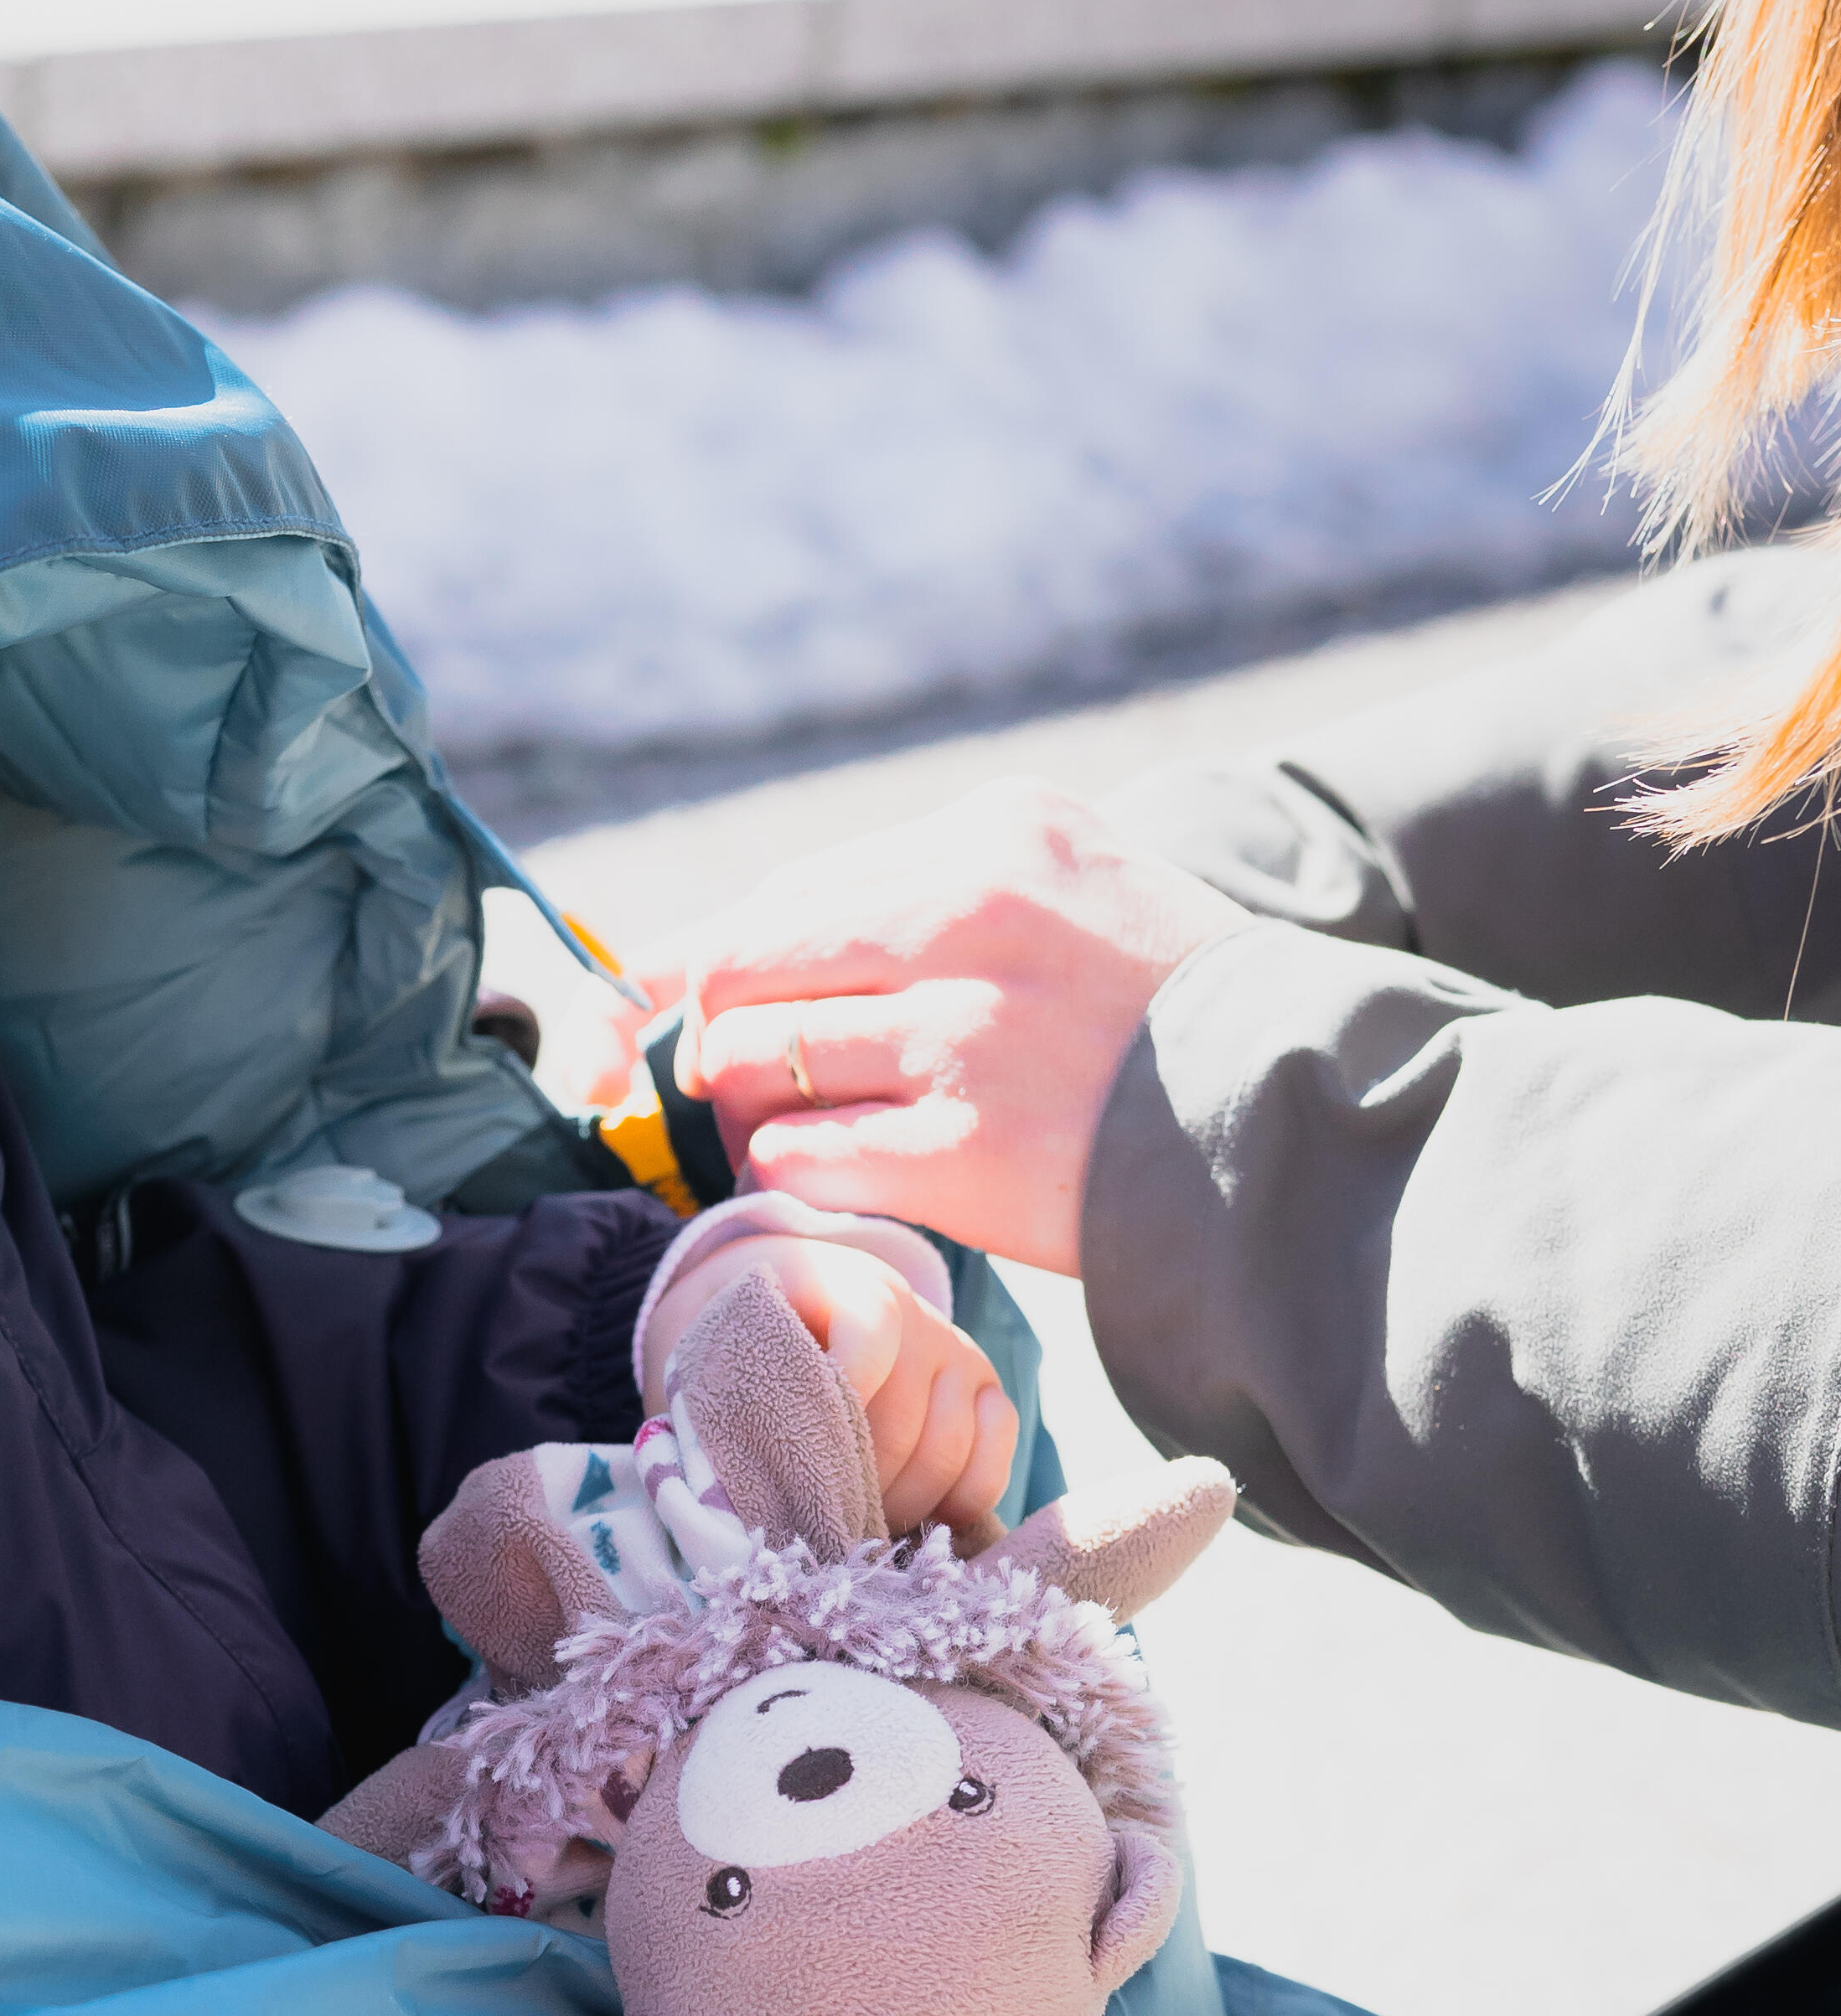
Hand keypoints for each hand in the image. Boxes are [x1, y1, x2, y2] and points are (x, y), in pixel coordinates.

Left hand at [669, 1236, 1017, 1537]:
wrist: (793, 1301)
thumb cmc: (743, 1337)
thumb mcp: (715, 1343)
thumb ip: (717, 1387)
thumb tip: (705, 1472)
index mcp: (851, 1286)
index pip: (872, 1341)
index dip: (843, 1407)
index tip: (798, 1465)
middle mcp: (921, 1315)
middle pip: (908, 1419)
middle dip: (858, 1485)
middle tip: (812, 1524)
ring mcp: (960, 1354)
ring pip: (952, 1450)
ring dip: (902, 1504)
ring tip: (850, 1529)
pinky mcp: (986, 1395)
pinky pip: (995, 1458)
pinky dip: (961, 1501)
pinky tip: (917, 1524)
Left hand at [682, 786, 1246, 1274]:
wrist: (1297, 1127)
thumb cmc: (1174, 1020)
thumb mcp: (1079, 890)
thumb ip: (945, 891)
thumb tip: (760, 944)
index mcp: (997, 835)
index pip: (795, 889)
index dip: (732, 963)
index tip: (718, 1010)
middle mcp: (973, 914)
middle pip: (749, 963)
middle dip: (725, 1031)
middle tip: (747, 1083)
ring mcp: (965, 1033)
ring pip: (754, 1055)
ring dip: (750, 1108)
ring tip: (790, 1133)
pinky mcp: (962, 1149)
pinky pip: (791, 1153)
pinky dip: (784, 1172)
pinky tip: (831, 1179)